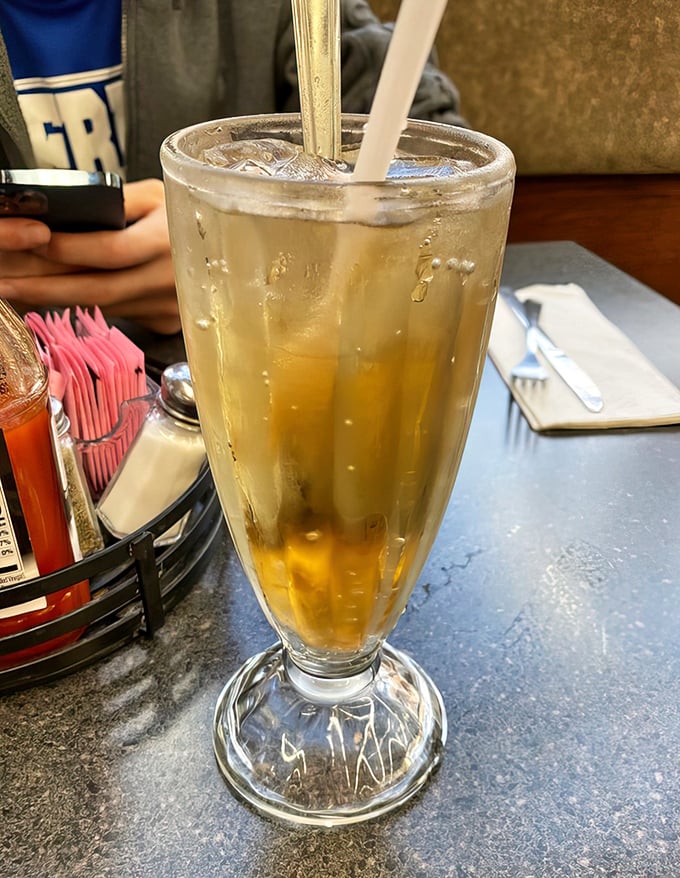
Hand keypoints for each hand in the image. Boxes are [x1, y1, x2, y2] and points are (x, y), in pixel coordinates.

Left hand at [0, 179, 180, 334]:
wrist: (237, 248)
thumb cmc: (193, 211)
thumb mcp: (159, 194)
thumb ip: (117, 204)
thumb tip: (64, 215)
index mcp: (173, 239)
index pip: (113, 250)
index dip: (70, 249)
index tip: (35, 242)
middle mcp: (175, 279)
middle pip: (102, 290)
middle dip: (48, 288)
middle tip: (8, 284)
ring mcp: (173, 306)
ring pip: (106, 305)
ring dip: (62, 298)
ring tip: (23, 288)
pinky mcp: (168, 321)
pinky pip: (120, 313)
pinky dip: (88, 303)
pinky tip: (62, 294)